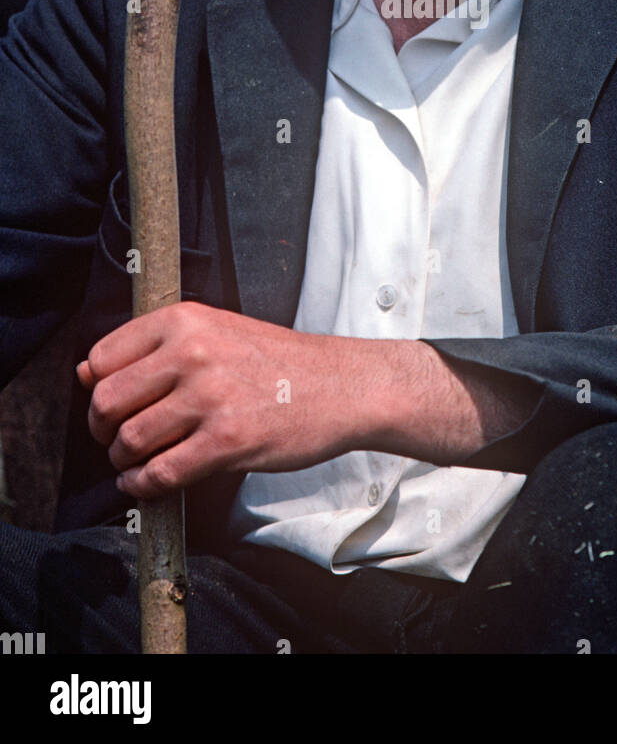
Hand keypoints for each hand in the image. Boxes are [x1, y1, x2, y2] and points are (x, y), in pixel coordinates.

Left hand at [77, 302, 362, 498]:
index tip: (113, 405)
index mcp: (185, 320)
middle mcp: (192, 352)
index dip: (97, 389)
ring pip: (129, 440)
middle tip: (119, 440)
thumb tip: (84, 373)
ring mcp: (209, 398)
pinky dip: (143, 486)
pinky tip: (148, 483)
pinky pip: (160, 473)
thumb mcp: (216, 331)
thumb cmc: (280, 362)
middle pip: (105, 402)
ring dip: (124, 462)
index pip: (101, 357)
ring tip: (139, 463)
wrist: (343, 385)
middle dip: (103, 431)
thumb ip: (154, 348)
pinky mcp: (227, 441)